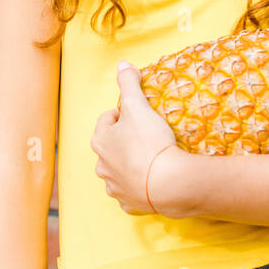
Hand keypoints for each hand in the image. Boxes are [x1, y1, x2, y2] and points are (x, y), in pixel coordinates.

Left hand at [90, 60, 179, 214]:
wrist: (168, 183)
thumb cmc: (149, 142)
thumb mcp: (138, 105)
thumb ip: (128, 83)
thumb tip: (122, 64)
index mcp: (100, 141)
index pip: (107, 120)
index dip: (123, 114)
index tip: (138, 115)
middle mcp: (102, 165)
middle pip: (111, 147)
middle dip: (124, 141)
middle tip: (147, 136)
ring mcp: (114, 186)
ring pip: (118, 171)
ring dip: (129, 164)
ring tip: (151, 158)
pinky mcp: (129, 204)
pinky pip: (131, 192)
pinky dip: (138, 187)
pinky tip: (152, 180)